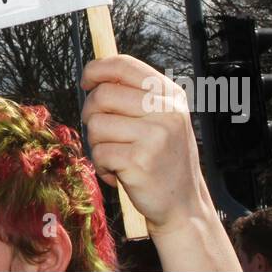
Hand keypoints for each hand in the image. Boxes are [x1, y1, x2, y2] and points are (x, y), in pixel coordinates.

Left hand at [81, 55, 239, 270]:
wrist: (184, 205)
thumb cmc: (164, 159)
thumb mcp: (162, 118)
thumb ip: (135, 94)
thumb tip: (96, 74)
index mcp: (170, 95)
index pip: (125, 65)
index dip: (97, 69)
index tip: (87, 81)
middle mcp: (166, 111)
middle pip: (103, 95)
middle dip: (91, 114)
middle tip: (102, 132)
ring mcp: (154, 136)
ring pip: (96, 125)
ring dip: (97, 144)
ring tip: (117, 156)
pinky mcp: (139, 162)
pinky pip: (99, 153)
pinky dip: (102, 166)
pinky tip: (119, 173)